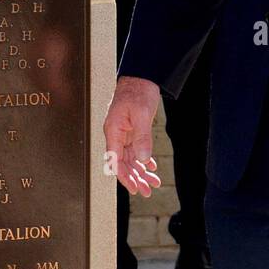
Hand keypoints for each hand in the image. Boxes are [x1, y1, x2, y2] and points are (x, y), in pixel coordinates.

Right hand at [104, 76, 162, 196]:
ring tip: (155, 183)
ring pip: (131, 158)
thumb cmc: (138, 92)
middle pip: (124, 163)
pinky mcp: (133, 130)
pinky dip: (144, 159)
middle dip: (136, 178)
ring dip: (142, 171)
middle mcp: (116, 135)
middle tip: (149, 192)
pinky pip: (136, 149)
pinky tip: (152, 167)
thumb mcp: (141, 113)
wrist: (141, 76)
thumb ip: (142, 137)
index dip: (125, 177)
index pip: (116, 161)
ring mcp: (124, 133)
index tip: (137, 189)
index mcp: (113, 132)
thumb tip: (142, 159)